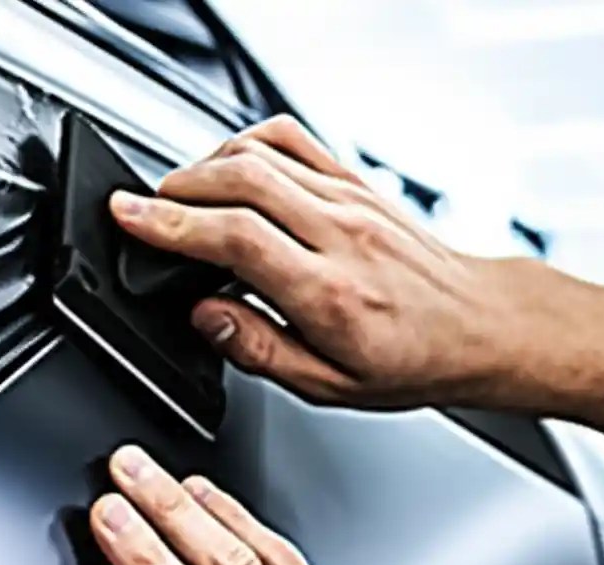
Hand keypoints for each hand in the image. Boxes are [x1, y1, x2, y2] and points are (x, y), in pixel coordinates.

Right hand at [109, 115, 557, 408]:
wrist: (476, 325)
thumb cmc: (408, 360)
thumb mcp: (327, 386)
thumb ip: (257, 350)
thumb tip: (203, 316)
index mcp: (330, 294)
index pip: (236, 238)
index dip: (171, 223)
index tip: (128, 216)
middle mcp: (341, 235)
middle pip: (241, 181)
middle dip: (175, 188)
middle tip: (142, 208)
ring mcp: (351, 200)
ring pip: (261, 153)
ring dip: (204, 166)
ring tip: (179, 196)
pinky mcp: (355, 181)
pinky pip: (291, 139)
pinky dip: (246, 144)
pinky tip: (229, 170)